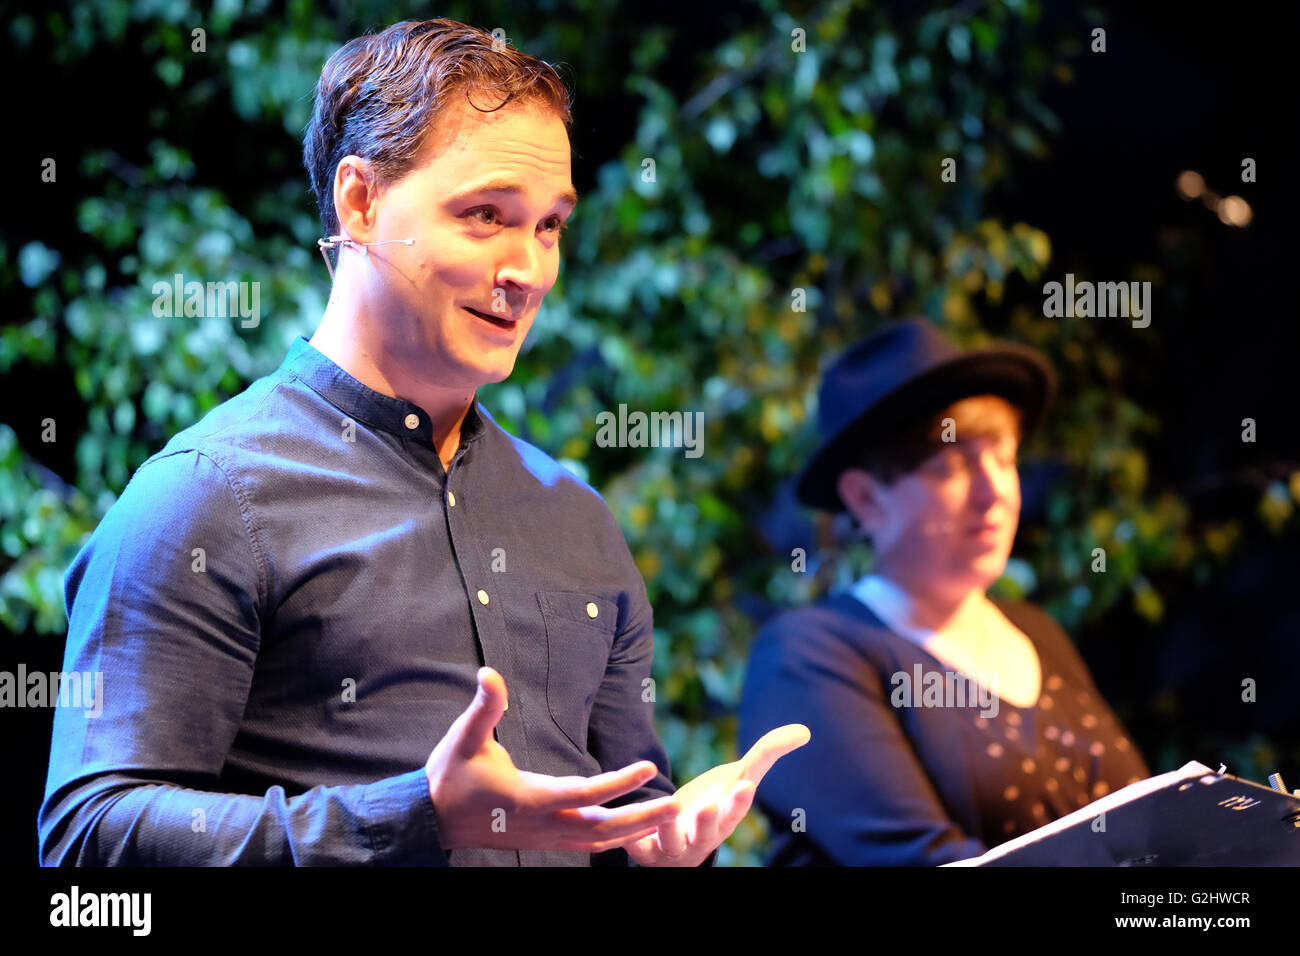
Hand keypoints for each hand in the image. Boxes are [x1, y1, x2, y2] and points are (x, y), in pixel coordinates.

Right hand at [425, 667, 680, 851]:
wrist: (432, 818)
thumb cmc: (450, 775)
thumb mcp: (464, 737)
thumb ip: (484, 706)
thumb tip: (489, 672)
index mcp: (530, 798)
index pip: (584, 793)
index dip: (619, 782)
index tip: (648, 767)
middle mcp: (543, 824)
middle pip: (603, 828)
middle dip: (643, 818)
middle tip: (678, 806)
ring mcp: (544, 837)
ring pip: (598, 842)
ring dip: (636, 830)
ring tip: (668, 817)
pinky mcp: (544, 840)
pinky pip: (587, 844)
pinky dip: (614, 839)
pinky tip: (635, 831)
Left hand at [622, 723, 810, 865]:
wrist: (677, 846)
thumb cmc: (713, 806)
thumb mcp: (738, 779)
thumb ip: (767, 754)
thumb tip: (805, 731)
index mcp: (724, 819)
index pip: (736, 812)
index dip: (740, 802)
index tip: (745, 787)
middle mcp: (701, 837)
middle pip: (708, 832)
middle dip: (710, 821)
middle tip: (709, 806)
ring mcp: (673, 846)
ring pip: (671, 841)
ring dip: (669, 827)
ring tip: (669, 808)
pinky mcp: (644, 850)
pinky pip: (635, 846)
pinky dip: (632, 840)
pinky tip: (628, 829)